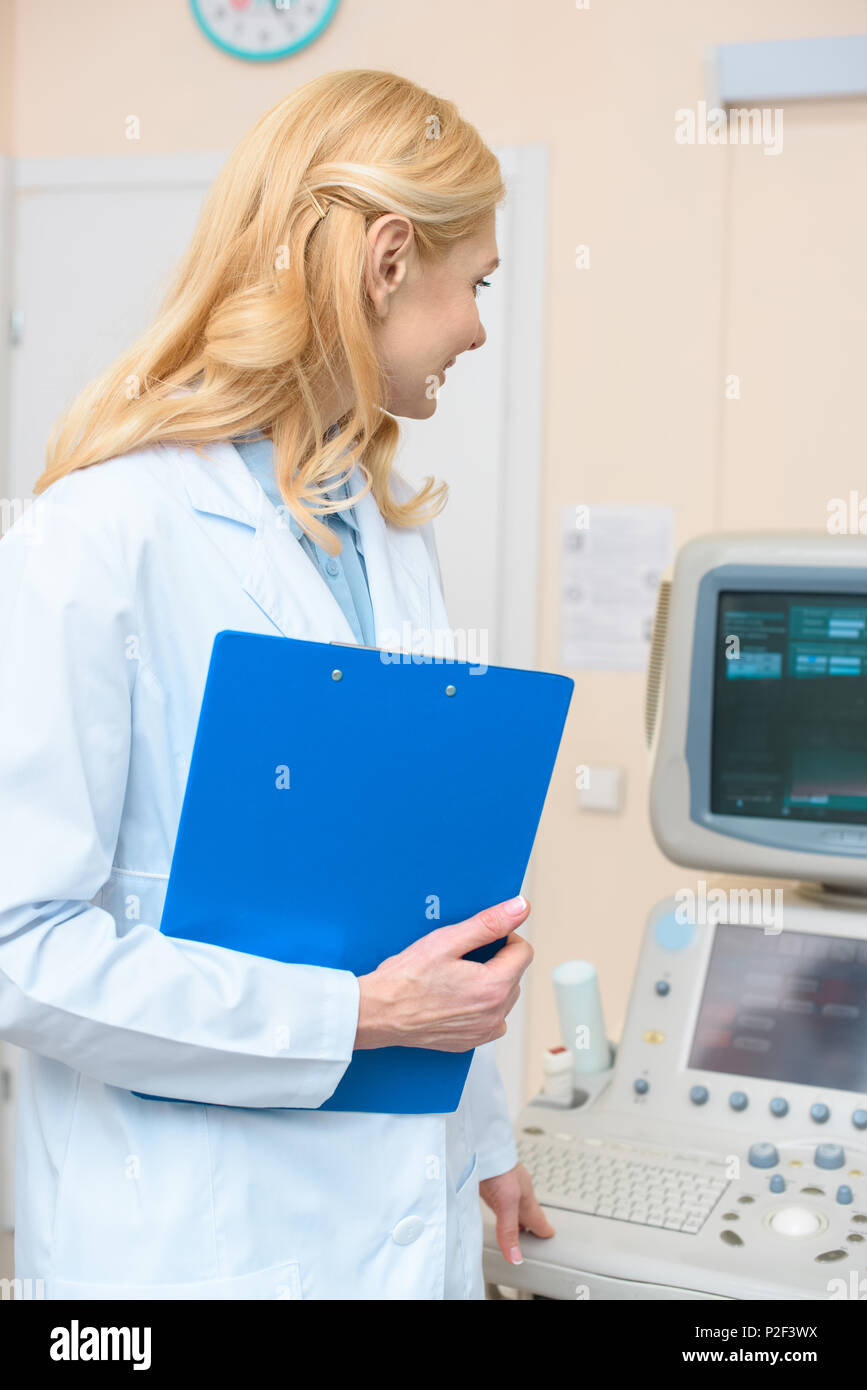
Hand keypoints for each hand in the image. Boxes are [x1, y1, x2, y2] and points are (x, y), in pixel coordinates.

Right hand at [354, 896, 532, 1050]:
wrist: (378, 1013)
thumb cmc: (406, 978)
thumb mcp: (447, 941)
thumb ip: (489, 923)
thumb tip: (520, 908)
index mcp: (494, 987)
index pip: (524, 952)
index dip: (505, 937)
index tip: (483, 937)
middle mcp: (495, 1015)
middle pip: (514, 974)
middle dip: (495, 960)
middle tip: (461, 956)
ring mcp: (483, 1031)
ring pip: (504, 996)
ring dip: (490, 983)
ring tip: (455, 976)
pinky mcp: (471, 1042)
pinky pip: (490, 1017)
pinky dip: (479, 1005)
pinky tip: (454, 996)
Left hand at [480, 1162, 554, 1265]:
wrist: (480, 1142)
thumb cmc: (498, 1167)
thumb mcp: (505, 1204)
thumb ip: (508, 1230)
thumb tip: (515, 1257)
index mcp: (526, 1198)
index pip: (539, 1219)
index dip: (544, 1229)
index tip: (548, 1235)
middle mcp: (518, 1188)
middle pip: (528, 1209)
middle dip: (531, 1221)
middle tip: (533, 1231)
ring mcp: (506, 1180)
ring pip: (515, 1199)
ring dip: (517, 1211)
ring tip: (516, 1219)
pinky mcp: (492, 1174)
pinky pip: (501, 1191)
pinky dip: (502, 1200)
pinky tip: (495, 1197)